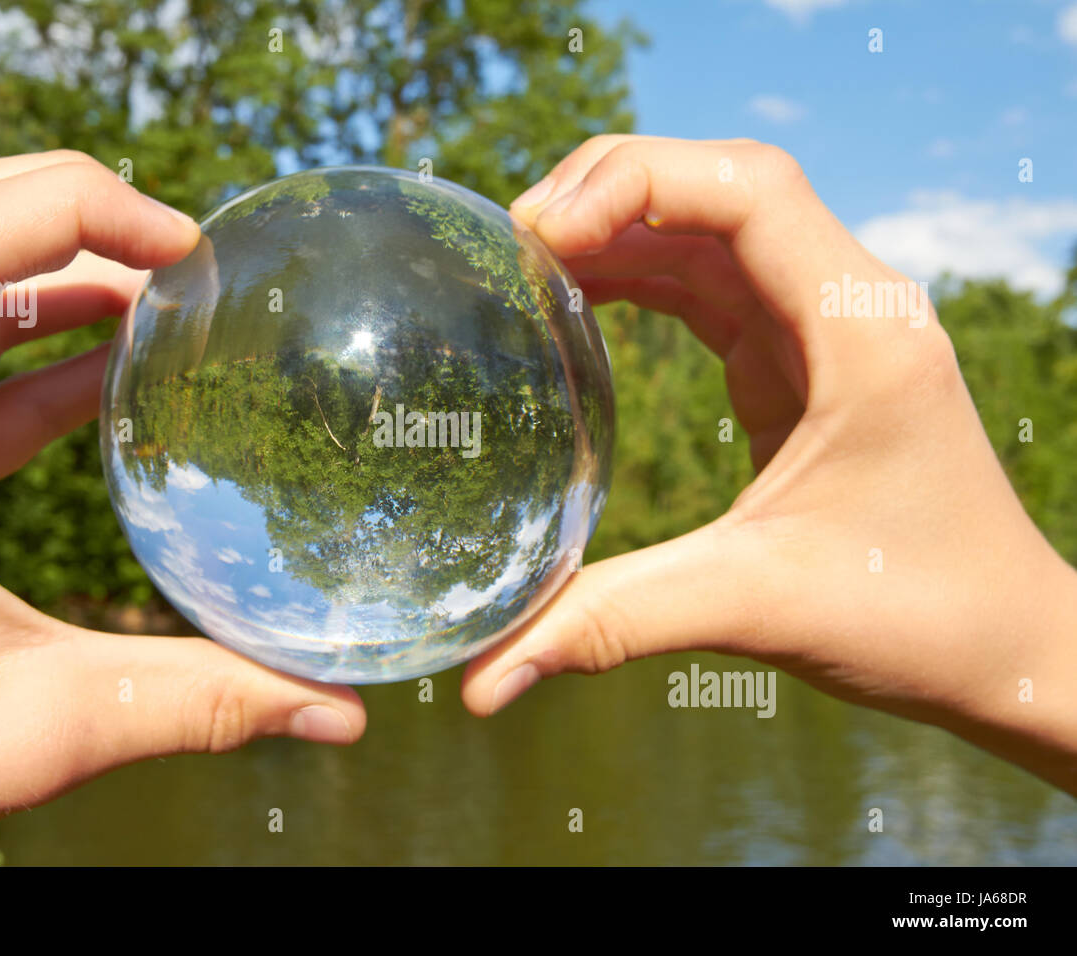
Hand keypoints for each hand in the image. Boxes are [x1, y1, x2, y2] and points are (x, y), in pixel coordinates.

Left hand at [0, 152, 365, 863]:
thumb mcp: (31, 731)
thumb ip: (196, 704)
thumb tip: (340, 710)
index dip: (79, 209)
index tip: (188, 249)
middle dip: (61, 210)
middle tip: (175, 252)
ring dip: (41, 270)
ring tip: (153, 298)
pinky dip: (22, 347)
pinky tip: (105, 374)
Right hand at [463, 135, 1076, 793]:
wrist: (1005, 648)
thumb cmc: (919, 615)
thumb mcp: (757, 605)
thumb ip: (615, 623)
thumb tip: (484, 682)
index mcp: (859, 330)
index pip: (750, 189)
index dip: (637, 184)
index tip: (542, 237)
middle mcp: (849, 306)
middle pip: (722, 186)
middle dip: (612, 192)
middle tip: (515, 243)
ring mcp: (826, 330)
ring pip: (713, 230)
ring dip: (622, 229)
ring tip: (529, 262)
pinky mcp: (801, 365)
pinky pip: (713, 287)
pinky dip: (643, 277)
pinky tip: (581, 297)